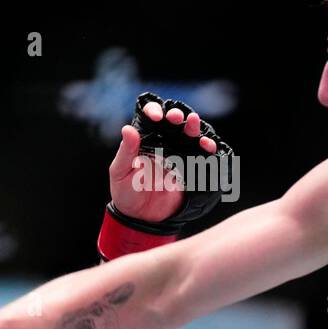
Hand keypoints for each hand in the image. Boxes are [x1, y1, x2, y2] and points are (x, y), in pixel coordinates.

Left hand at [109, 97, 217, 221]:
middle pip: (173, 123)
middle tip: (176, 118)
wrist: (140, 218)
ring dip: (193, 128)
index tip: (156, 117)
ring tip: (194, 122)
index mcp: (144, 140)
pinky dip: (206, 149)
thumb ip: (126, 152)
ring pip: (189, 136)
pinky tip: (207, 145)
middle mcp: (162, 144)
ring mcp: (177, 156)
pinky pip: (199, 157)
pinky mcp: (188, 170)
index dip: (154, 111)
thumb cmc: (125, 192)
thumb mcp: (120, 172)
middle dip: (176, 116)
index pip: (151, 118)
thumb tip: (128, 129)